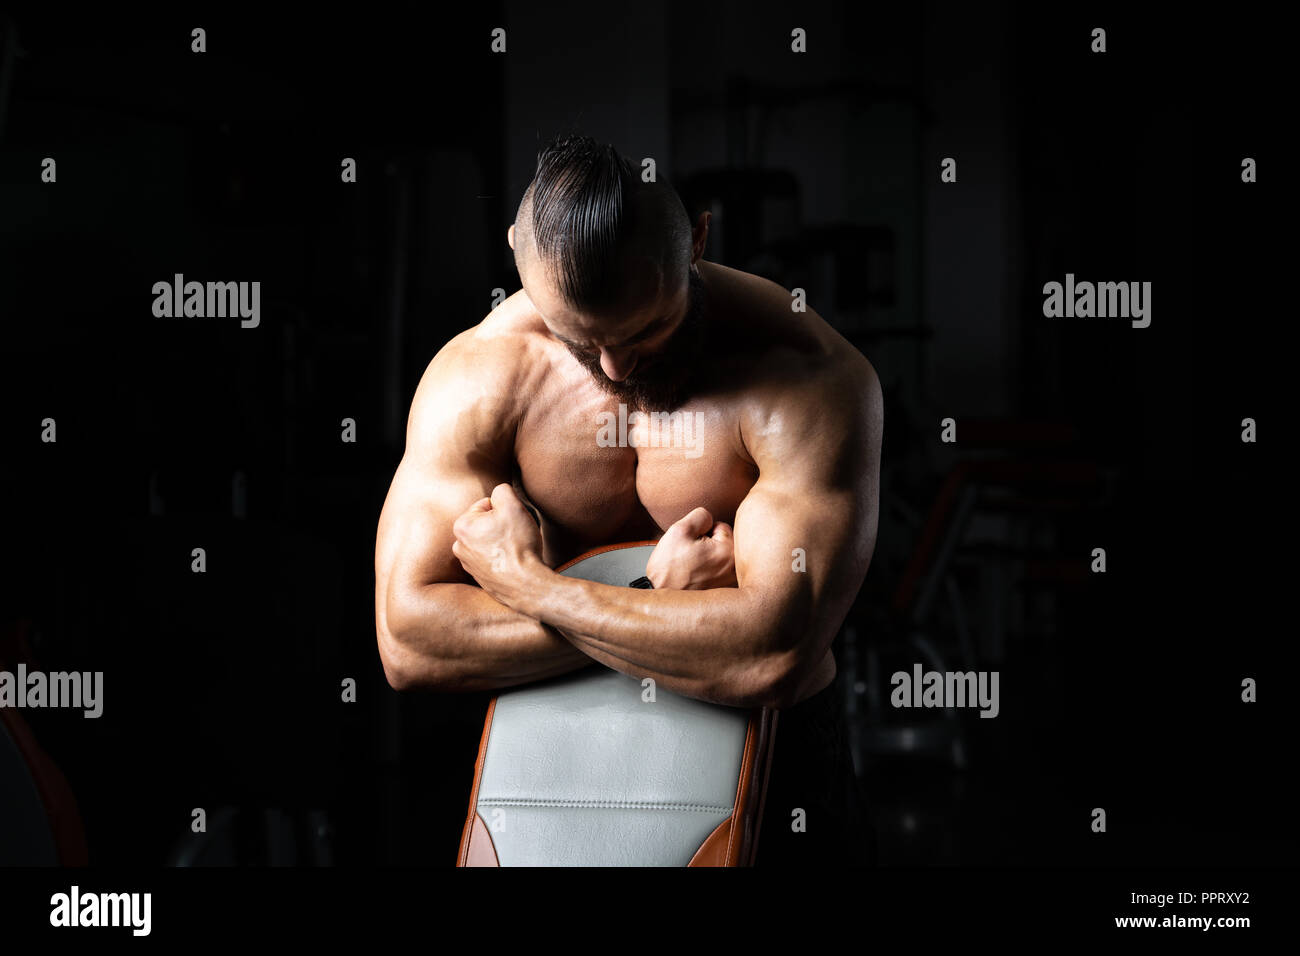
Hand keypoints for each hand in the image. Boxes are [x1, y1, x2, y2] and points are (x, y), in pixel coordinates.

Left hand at [451, 483, 544, 609]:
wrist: (526, 585)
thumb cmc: (518, 545)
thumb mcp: (513, 506)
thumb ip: (502, 491)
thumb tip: (499, 493)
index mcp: (462, 526)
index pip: (486, 504)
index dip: (505, 510)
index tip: (513, 523)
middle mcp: (459, 545)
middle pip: (486, 523)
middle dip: (501, 526)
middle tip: (515, 536)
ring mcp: (468, 564)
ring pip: (489, 541)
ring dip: (501, 542)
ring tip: (514, 550)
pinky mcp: (479, 577)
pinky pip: (492, 558)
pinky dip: (501, 558)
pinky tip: (512, 563)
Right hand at [645, 507, 736, 589]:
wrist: (664, 605)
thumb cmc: (669, 570)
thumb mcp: (679, 531)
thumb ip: (700, 515)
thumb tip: (710, 519)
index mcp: (729, 551)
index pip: (721, 527)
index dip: (702, 532)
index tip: (691, 546)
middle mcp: (737, 569)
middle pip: (725, 543)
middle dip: (709, 546)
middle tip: (692, 559)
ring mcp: (733, 584)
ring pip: (722, 558)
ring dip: (710, 560)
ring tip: (693, 571)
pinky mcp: (727, 595)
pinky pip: (721, 574)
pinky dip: (711, 575)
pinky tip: (698, 581)